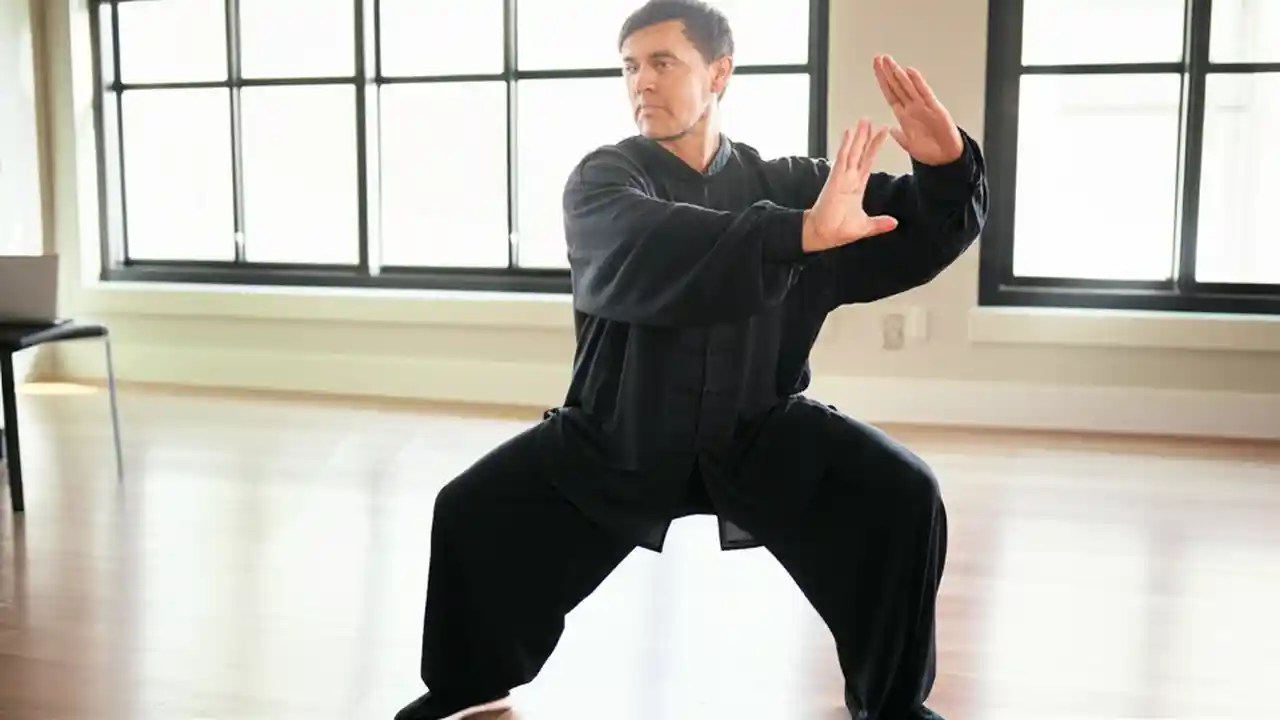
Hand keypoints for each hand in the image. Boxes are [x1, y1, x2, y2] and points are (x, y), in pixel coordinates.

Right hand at [802, 118, 898, 252]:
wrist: (823, 235)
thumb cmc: (838, 230)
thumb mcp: (865, 226)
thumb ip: (879, 223)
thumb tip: (894, 223)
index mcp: (857, 187)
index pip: (867, 162)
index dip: (874, 148)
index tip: (881, 134)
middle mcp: (849, 179)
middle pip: (860, 153)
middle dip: (865, 136)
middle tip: (869, 120)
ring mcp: (842, 178)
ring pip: (852, 152)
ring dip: (857, 136)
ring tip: (862, 121)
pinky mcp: (835, 179)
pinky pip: (842, 159)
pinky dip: (845, 145)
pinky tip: (848, 133)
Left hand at [874, 54, 963, 165]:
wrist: (946, 158)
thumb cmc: (930, 151)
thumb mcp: (909, 146)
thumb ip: (899, 137)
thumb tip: (890, 129)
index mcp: (904, 116)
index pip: (891, 94)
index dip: (883, 81)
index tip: (876, 68)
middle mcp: (912, 108)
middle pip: (897, 86)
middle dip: (888, 72)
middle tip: (879, 58)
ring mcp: (923, 106)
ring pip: (908, 86)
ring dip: (898, 74)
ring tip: (889, 61)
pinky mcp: (935, 108)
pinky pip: (924, 93)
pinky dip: (917, 82)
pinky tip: (910, 71)